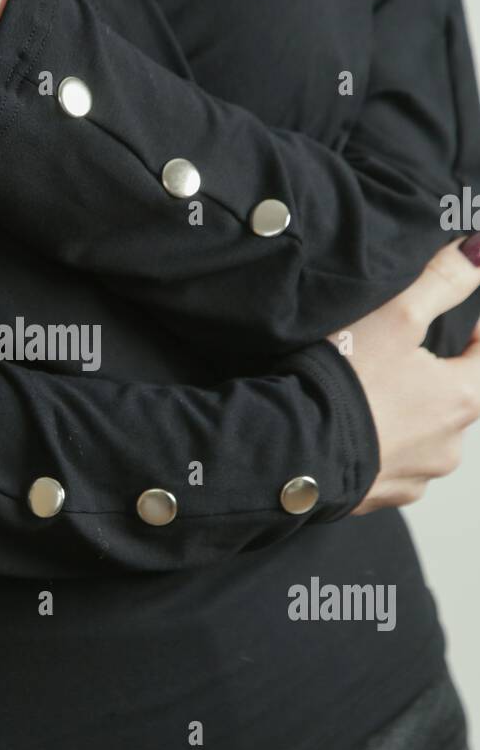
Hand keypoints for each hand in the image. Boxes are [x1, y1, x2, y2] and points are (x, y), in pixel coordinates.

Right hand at [328, 238, 479, 512]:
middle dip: (433, 379)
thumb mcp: (395, 316)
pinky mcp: (378, 497)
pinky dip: (376, 446)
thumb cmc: (344, 381)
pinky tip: (349, 429)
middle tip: (396, 356)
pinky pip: (389, 466)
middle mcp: (448, 446)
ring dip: (405, 417)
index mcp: (462, 399)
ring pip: (422, 437)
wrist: (289, 449)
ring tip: (365, 395)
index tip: (464, 325)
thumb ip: (442, 282)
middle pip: (454, 401)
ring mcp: (414, 478)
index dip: (477, 337)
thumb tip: (478, 252)